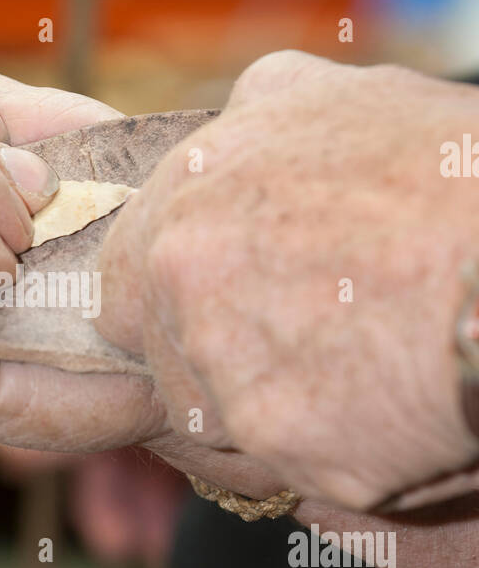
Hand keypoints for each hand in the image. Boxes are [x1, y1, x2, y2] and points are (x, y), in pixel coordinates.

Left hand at [97, 50, 478, 510]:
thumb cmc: (456, 173)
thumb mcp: (347, 99)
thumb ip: (261, 120)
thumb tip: (238, 123)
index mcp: (190, 189)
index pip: (123, 277)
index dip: (170, 302)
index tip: (224, 310)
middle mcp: (185, 273)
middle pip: (160, 356)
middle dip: (207, 365)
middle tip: (291, 353)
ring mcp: (225, 363)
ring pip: (212, 422)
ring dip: (263, 415)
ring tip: (354, 379)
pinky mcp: (282, 443)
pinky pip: (276, 468)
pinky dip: (321, 455)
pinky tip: (380, 417)